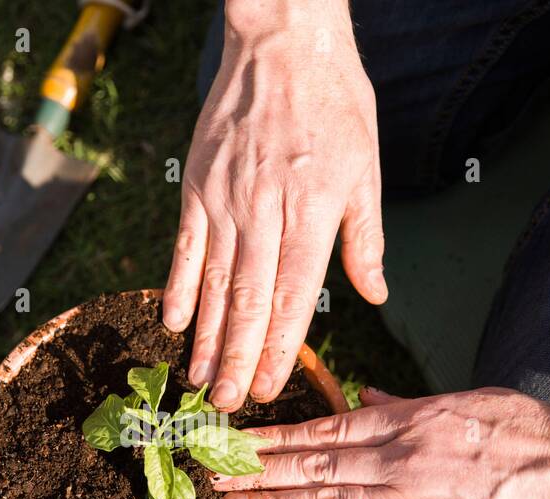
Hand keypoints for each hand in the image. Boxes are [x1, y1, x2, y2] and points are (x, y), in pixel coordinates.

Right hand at [162, 0, 386, 411]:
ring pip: (215, 282)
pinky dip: (180, 288)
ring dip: (207, 338)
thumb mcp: (367, 167)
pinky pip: (186, 247)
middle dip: (239, 359)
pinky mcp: (196, 186)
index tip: (271, 389)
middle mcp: (266, 210)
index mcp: (315, 209)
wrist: (283, 41)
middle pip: (250, 300)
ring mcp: (226, 198)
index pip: (296, 295)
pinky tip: (175, 324)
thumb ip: (366, 238)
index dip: (281, 348)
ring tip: (200, 382)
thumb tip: (375, 294)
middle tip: (227, 406)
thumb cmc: (335, 102)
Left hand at [212, 386, 549, 498]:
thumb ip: (412, 403)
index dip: (275, 436)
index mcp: (410, 419)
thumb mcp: (472, 401)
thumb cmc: (539, 437)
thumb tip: (369, 394)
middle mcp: (398, 456)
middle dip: (256, 467)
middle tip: (211, 472)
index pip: (325, 425)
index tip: (238, 438)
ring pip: (322, 497)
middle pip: (310, 460)